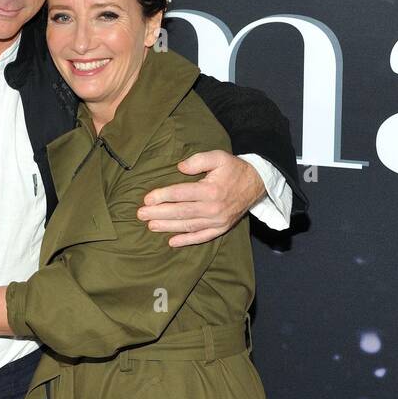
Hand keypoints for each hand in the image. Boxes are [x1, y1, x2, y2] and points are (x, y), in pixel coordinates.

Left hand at [137, 150, 264, 247]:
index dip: (162, 196)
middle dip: (159, 213)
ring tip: (151, 226)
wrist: (256, 184)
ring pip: (188, 226)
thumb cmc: (233, 169)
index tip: (147, 199)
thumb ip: (198, 160)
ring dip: (168, 227)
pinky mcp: (221, 228)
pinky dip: (187, 240)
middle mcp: (213, 207)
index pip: (181, 194)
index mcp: (211, 189)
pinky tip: (172, 242)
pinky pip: (202, 237)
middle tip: (141, 214)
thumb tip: (179, 167)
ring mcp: (218, 220)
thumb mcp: (219, 157)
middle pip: (181, 212)